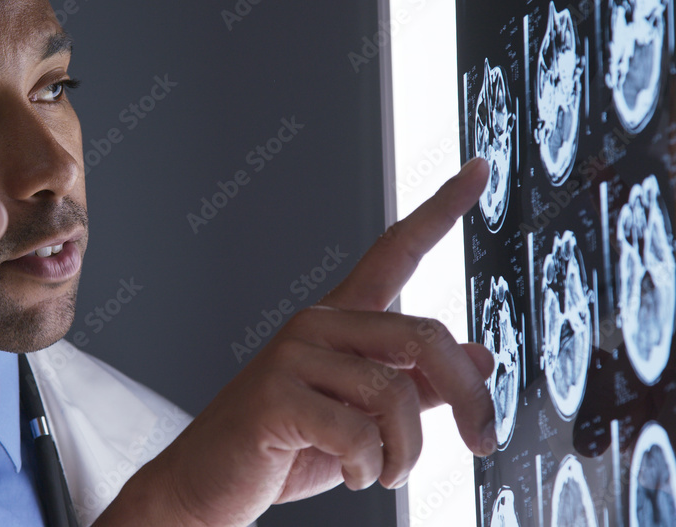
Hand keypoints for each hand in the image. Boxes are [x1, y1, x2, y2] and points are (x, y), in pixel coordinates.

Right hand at [95, 158, 496, 526]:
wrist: (207, 483)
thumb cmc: (281, 448)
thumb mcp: (362, 419)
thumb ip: (416, 386)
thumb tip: (477, 360)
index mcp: (338, 324)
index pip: (395, 252)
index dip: (440, 209)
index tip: (478, 171)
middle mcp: (316, 327)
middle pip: (422, 335)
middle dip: (467, 397)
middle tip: (479, 439)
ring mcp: (291, 357)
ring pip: (394, 395)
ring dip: (406, 452)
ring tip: (385, 470)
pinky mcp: (275, 395)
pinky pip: (357, 432)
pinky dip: (368, 466)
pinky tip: (351, 472)